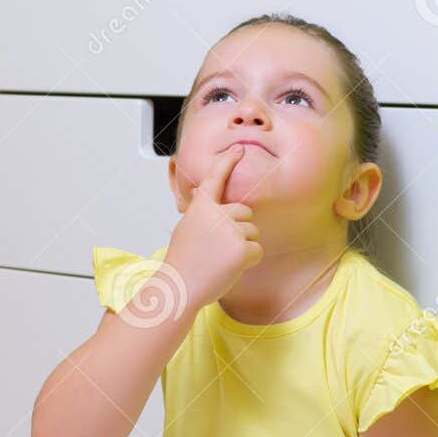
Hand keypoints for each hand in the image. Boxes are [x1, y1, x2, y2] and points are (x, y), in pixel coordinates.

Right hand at [163, 145, 262, 308]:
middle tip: (219, 249)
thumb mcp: (186, 228)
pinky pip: (258, 250)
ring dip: (243, 248)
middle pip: (246, 212)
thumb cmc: (182, 262)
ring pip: (253, 232)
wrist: (179, 287)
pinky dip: (248, 261)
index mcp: (201, 207)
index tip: (239, 148)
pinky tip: (230, 268)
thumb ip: (199, 210)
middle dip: (240, 229)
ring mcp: (230, 231)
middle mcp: (216, 214)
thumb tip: (201, 190)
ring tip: (221, 260)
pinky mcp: (242, 249)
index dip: (227, 162)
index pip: (216, 179)